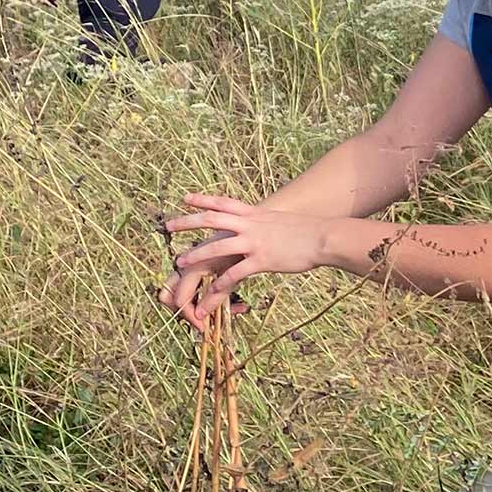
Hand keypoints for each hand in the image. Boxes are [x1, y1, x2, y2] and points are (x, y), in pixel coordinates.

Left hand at [161, 195, 332, 326]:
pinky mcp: (262, 260)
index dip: (202, 200)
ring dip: (196, 256)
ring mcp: (254, 242)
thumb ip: (263, 222)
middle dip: (187, 222)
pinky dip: (221, 285)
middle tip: (168, 226)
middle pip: (211, 220)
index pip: (222, 203)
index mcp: (253, 213)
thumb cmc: (305, 230)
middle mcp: (250, 224)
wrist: (323, 236)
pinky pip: (236, 274)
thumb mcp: (278, 220)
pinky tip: (212, 293)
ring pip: (217, 249)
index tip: (185, 198)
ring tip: (180, 263)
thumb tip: (258, 224)